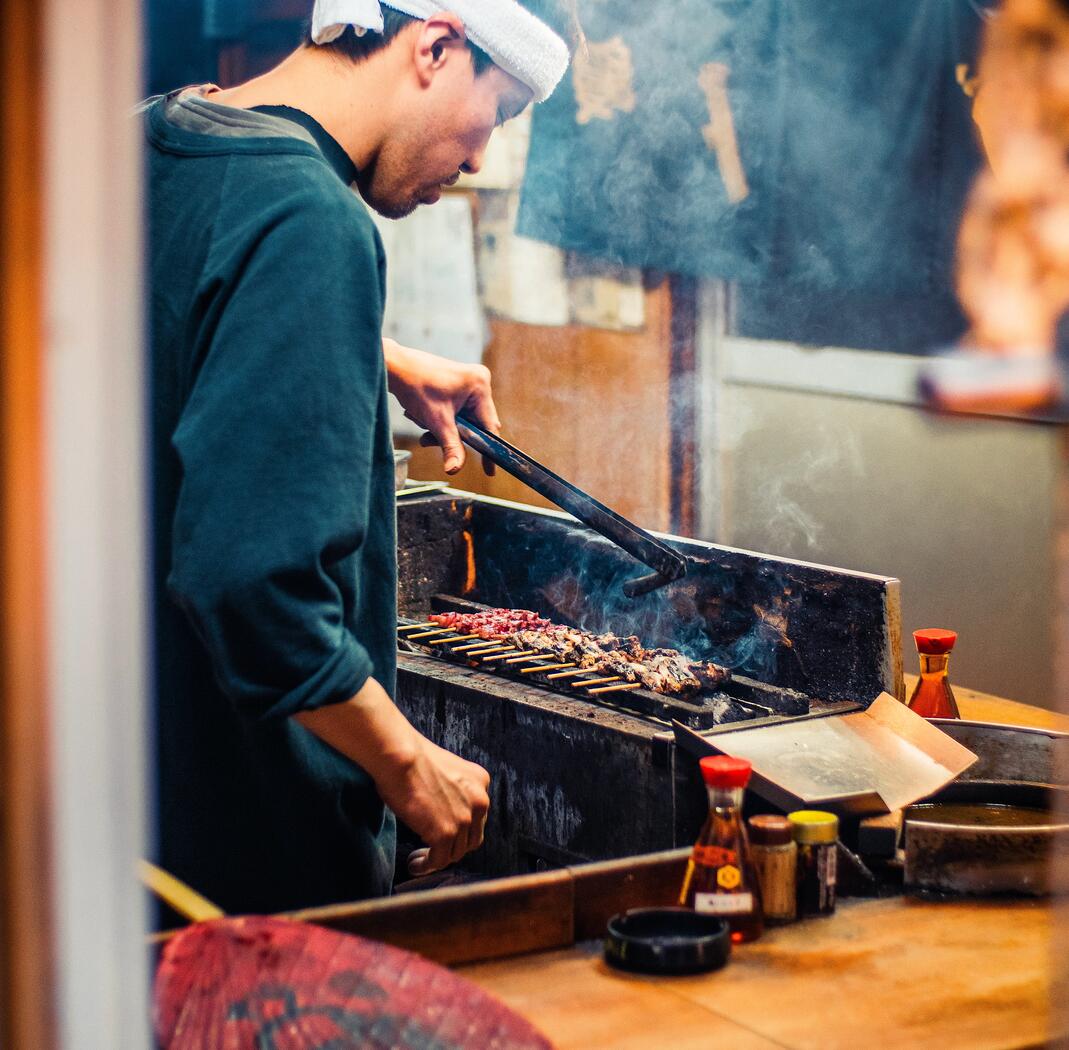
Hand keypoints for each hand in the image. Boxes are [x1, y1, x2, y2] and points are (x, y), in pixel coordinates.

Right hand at [381, 737, 490, 875]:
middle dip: (453, 845)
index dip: (460, 827)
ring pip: (456, 852)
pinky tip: (414, 865)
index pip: (477, 815)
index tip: (442, 832)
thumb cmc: (411, 758)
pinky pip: (439, 861)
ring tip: (420, 858)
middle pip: (472, 837)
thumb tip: (441, 811)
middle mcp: (480, 801)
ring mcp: (464, 819)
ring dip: (439, 857)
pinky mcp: (445, 833)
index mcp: (480, 781)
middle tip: (432, 849)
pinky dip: (427, 866)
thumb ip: (452, 790)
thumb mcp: (446, 770)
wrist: (400, 756)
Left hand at [383, 338, 499, 474]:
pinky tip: (422, 414)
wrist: (393, 366)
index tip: (489, 471)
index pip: (489, 426)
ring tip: (422, 421)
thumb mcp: (437, 421)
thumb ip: (450, 447)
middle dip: (452, 435)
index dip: (487, 450)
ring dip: (442, 428)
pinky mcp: (456, 385)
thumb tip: (455, 469)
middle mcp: (478, 382)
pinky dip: (439, 419)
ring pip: (462, 421)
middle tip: (429, 439)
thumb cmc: (415, 385)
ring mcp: (467, 382)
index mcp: (480, 385)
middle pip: (474, 424)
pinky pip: (455, 412)